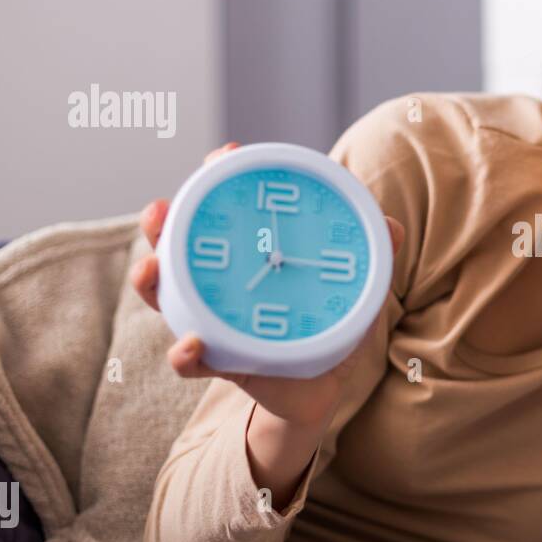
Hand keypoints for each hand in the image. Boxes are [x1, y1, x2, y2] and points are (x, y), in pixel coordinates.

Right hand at [130, 141, 405, 428]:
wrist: (321, 386)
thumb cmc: (328, 321)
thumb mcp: (355, 283)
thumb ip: (373, 253)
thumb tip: (392, 227)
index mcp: (246, 251)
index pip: (220, 206)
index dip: (215, 177)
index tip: (222, 155)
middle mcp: (217, 280)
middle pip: (173, 243)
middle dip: (158, 223)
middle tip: (158, 210)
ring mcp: (212, 320)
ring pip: (165, 295)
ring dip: (150, 280)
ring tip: (149, 269)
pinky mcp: (220, 363)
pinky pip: (189, 359)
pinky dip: (184, 352)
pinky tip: (191, 342)